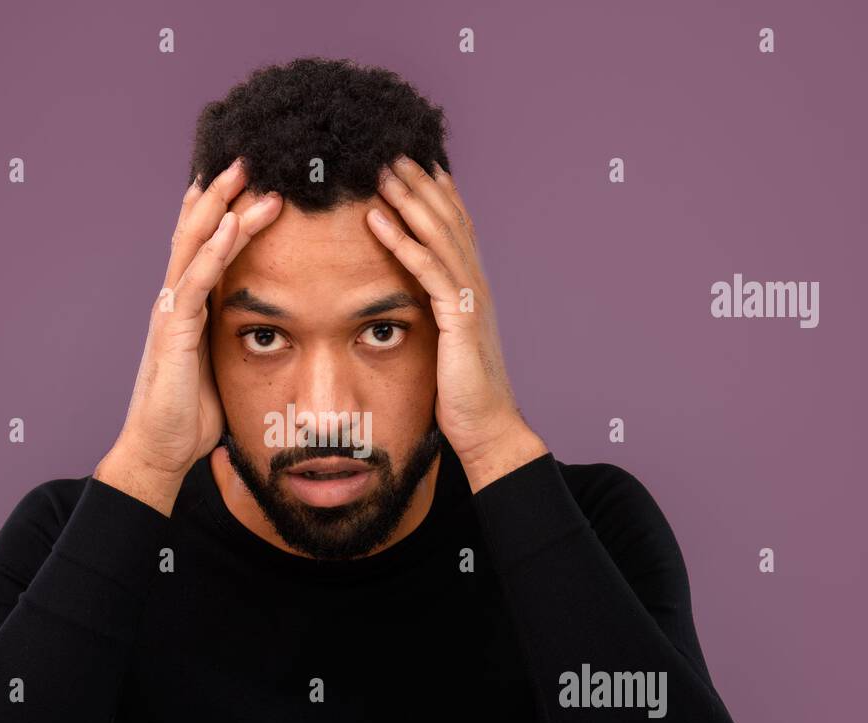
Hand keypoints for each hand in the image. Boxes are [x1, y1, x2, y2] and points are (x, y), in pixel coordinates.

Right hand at [96, 158, 281, 514]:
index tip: (246, 176)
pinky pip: (195, 282)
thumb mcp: (220, 365)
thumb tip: (268, 331)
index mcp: (186, 305)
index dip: (219, 208)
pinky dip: (214, 250)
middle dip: (220, 191)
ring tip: (247, 174)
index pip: (202, 244)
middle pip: (195, 230)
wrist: (158, 451)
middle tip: (249, 155)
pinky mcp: (172, 333)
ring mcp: (169, 312)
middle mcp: (173, 300)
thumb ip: (233, 338)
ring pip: (194, 246)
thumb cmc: (190, 414)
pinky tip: (230, 225)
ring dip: (221, 207)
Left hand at [366, 155, 547, 491]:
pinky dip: (403, 242)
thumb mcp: (445, 344)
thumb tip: (413, 301)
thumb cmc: (461, 394)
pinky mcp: (460, 319)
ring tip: (382, 169)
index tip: (412, 160)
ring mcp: (470, 299)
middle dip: (420, 181)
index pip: (455, 227)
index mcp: (471, 288)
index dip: (436, 192)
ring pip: (439, 235)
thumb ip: (435, 314)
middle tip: (391, 148)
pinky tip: (379, 219)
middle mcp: (475, 285)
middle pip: (448, 218)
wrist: (489, 429)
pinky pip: (428, 271)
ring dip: (409, 199)